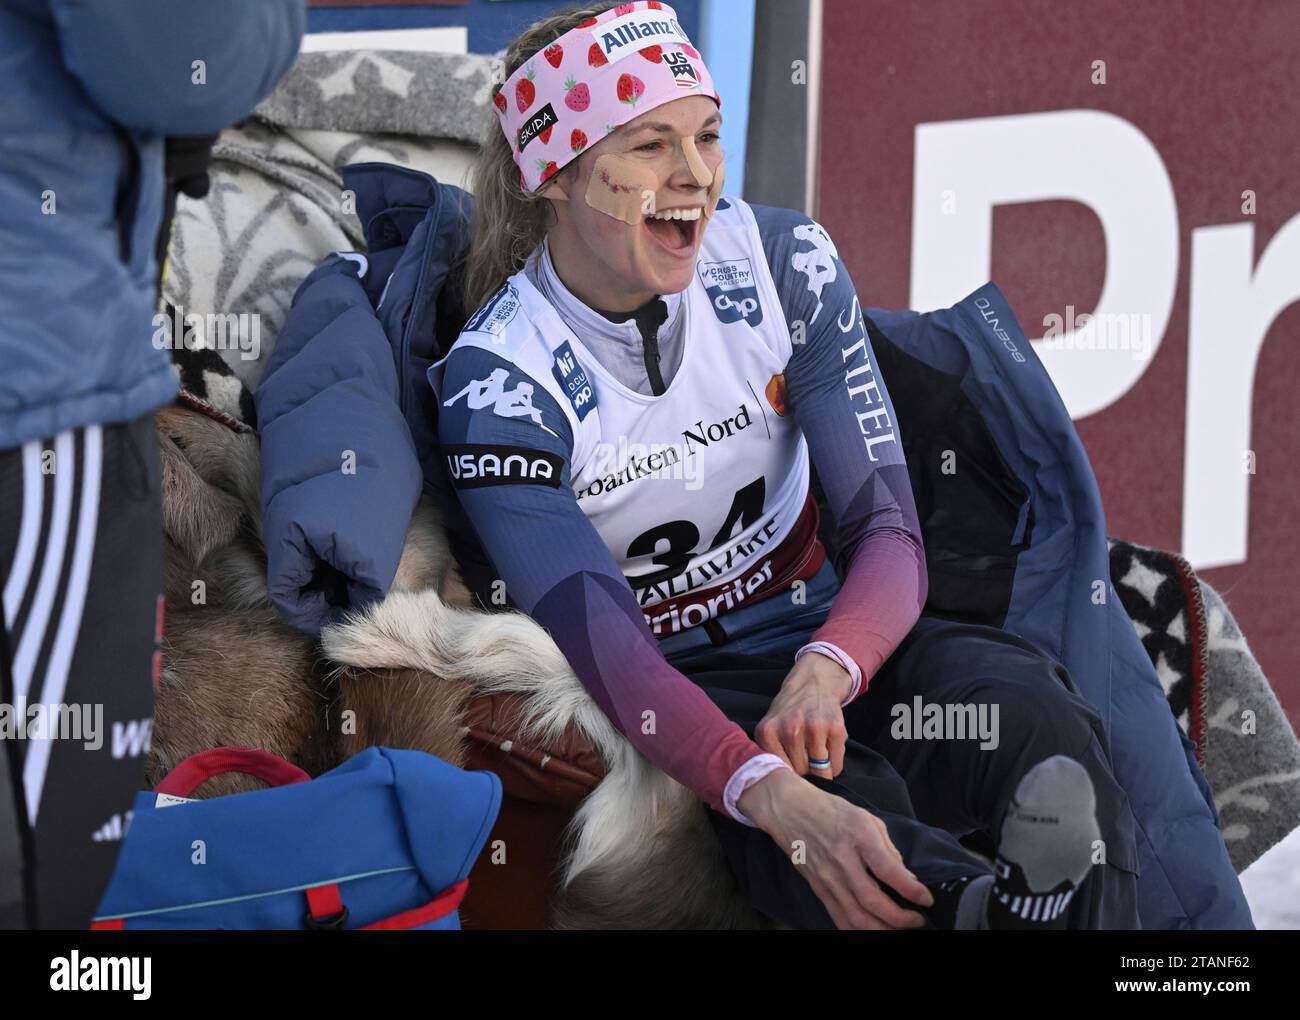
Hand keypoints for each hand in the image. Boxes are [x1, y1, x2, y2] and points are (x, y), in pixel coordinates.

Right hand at [737, 769, 932, 929]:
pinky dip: (858, 929)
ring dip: (881, 929)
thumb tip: (907, 877)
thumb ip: (888, 848)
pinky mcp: (817, 887)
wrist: (789, 809)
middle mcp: (842, 859)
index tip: (926, 899)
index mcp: (858, 835)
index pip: (888, 870)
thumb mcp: (866, 817)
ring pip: (856, 916)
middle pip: (872, 901)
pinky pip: (838, 917)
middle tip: (917, 920)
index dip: (911, 889)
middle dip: (900, 918)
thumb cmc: (831, 810)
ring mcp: (826, 876)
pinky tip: (873, 929)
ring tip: (899, 928)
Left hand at [755, 650, 851, 777]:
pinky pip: (836, 766)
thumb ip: (771, 754)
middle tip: (805, 761)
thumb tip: (784, 788)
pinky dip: (834, 766)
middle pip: (799, 773)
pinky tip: (828, 752)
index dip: (786, 776)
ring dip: (821, 772)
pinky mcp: (836, 729)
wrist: (812, 684)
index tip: (790, 774)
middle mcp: (790, 730)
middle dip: (804, 772)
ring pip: (819, 773)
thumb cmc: (789, 713)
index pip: (778, 772)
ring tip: (817, 759)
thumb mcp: (770, 728)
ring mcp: (814, 728)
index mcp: (768, 732)